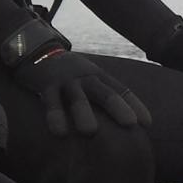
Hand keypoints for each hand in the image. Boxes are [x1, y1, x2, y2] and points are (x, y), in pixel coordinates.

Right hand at [0, 16, 149, 135]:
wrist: (35, 50)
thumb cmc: (66, 74)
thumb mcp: (86, 79)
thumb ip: (100, 95)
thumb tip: (122, 123)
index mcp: (98, 76)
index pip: (121, 90)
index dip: (134, 105)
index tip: (147, 123)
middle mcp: (85, 77)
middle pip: (104, 91)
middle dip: (117, 107)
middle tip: (129, 124)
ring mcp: (66, 80)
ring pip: (77, 97)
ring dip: (83, 112)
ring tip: (90, 132)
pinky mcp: (46, 84)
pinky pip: (51, 101)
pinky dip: (55, 115)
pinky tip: (59, 132)